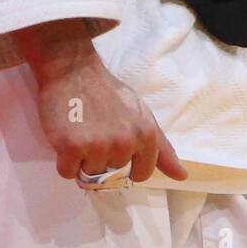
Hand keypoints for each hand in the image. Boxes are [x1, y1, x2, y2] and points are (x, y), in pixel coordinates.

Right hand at [26, 35, 188, 184]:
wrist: (73, 70)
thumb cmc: (108, 92)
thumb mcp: (142, 115)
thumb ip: (162, 148)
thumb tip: (182, 176)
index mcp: (146, 135)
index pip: (141, 174)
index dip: (127, 165)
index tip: (116, 147)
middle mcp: (125, 143)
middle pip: (112, 177)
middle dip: (103, 161)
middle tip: (95, 133)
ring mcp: (97, 146)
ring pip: (89, 177)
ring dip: (82, 161)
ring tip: (81, 133)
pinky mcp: (71, 147)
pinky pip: (67, 172)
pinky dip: (64, 160)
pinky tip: (66, 137)